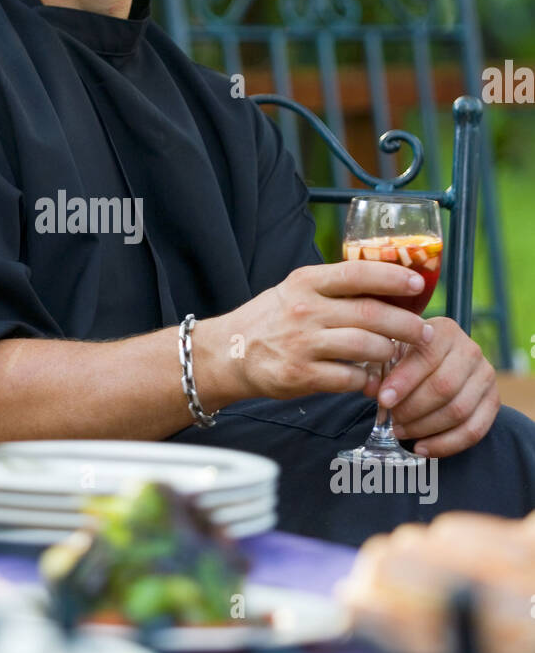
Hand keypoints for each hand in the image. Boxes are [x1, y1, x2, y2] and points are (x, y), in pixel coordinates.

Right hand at [202, 261, 433, 403]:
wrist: (229, 352)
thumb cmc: (272, 319)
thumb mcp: (297, 289)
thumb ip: (335, 288)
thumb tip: (390, 287)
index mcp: (307, 281)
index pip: (358, 273)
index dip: (393, 278)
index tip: (418, 284)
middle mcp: (305, 309)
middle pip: (371, 314)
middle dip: (406, 324)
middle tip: (424, 332)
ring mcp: (303, 343)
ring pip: (365, 346)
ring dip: (388, 352)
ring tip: (395, 354)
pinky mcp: (301, 374)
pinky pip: (349, 377)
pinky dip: (366, 379)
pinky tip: (369, 378)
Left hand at [379, 316, 499, 457]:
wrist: (437, 363)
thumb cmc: (407, 358)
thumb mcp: (390, 354)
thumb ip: (378, 369)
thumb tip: (370, 389)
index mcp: (444, 330)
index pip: (426, 356)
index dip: (404, 381)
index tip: (383, 400)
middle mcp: (470, 350)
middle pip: (444, 387)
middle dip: (413, 409)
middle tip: (393, 419)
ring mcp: (486, 376)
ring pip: (458, 411)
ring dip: (425, 428)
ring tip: (401, 431)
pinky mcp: (493, 401)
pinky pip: (473, 431)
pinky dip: (445, 445)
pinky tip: (421, 448)